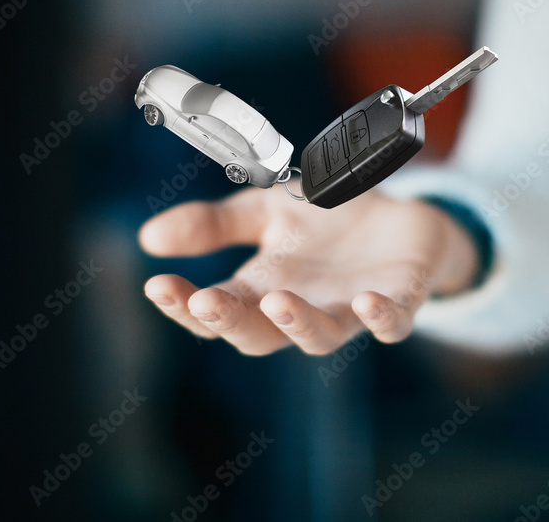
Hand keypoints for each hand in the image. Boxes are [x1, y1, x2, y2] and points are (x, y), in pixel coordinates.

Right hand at [138, 186, 477, 355]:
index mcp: (264, 289)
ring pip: (322, 337)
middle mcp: (303, 309)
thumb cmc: (327, 221)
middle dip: (231, 322)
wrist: (400, 215)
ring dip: (299, 324)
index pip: (216, 310)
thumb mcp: (266, 211)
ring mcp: (350, 310)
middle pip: (260, 336)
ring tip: (277, 301)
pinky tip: (368, 302)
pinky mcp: (399, 300)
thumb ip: (215, 224)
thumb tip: (148, 238)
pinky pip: (392, 322)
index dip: (185, 305)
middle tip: (204, 302)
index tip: (158, 285)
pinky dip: (381, 317)